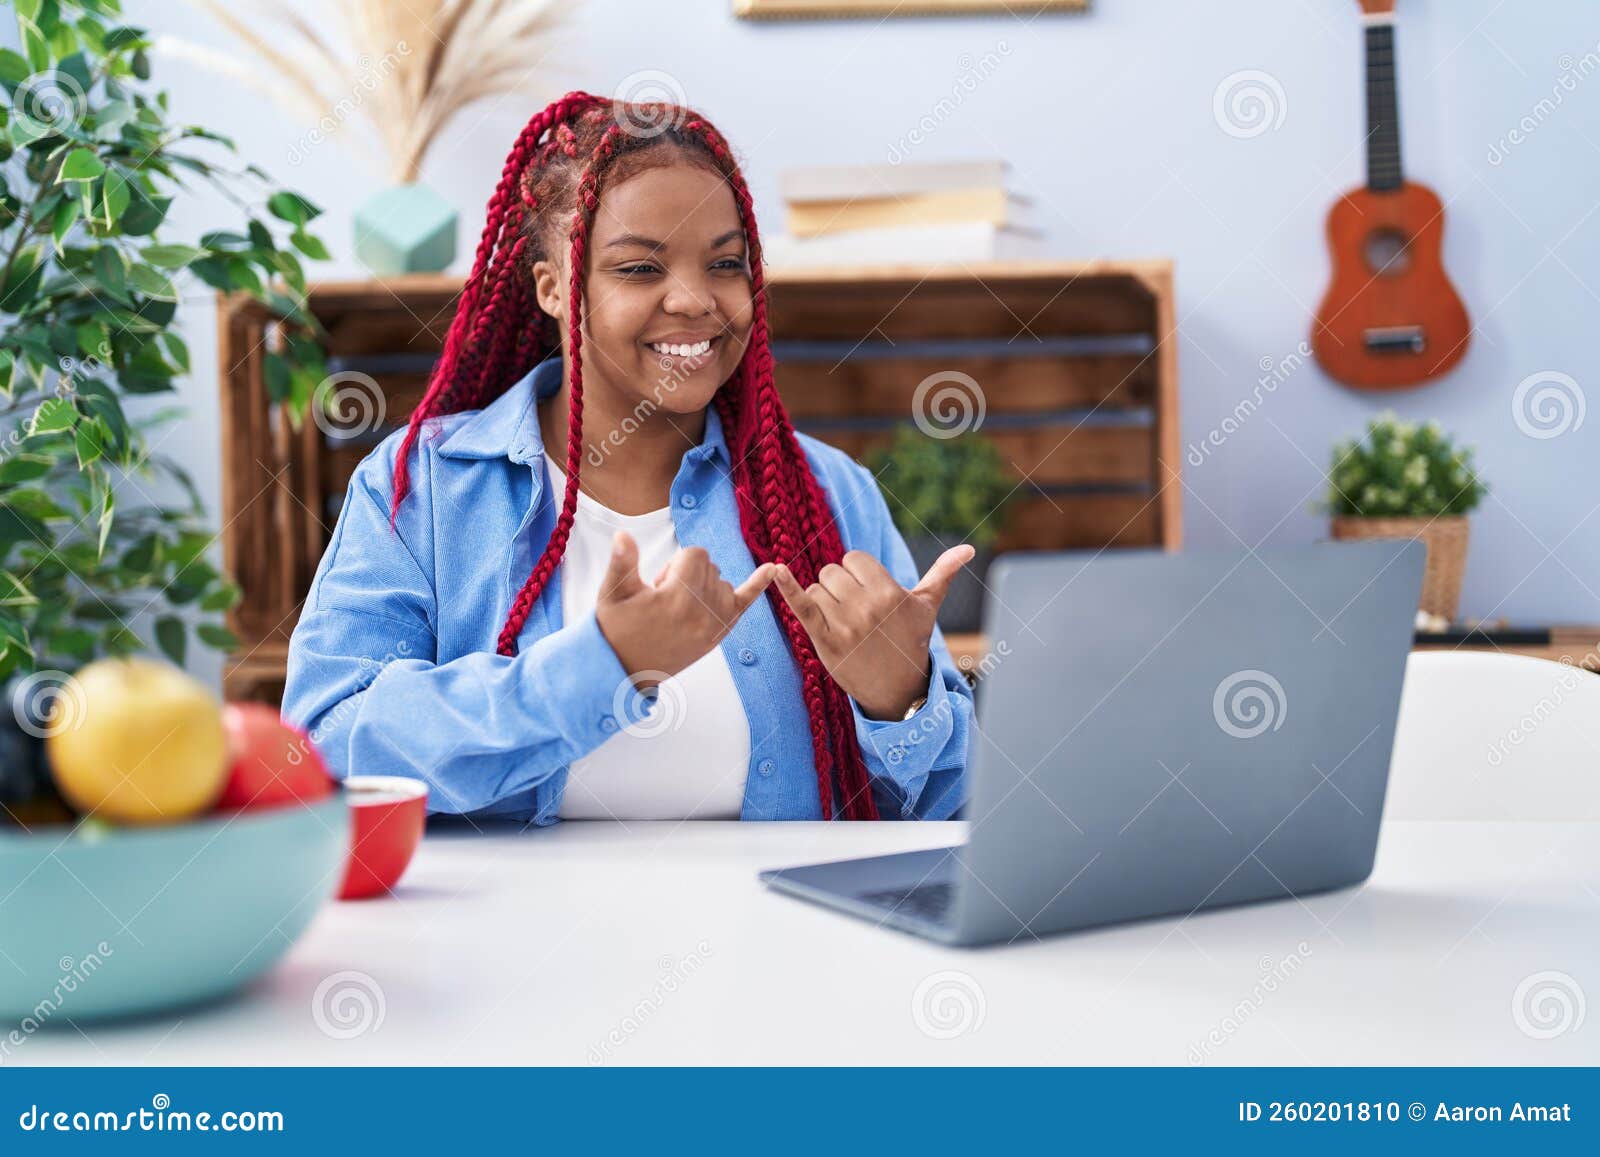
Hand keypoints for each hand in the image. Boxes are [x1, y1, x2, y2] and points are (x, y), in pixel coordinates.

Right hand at [595, 532, 775, 689]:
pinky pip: (745, 603)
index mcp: (677, 597)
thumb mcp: (614, 594)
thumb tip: (622, 534)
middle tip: (665, 597)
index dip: (675, 564)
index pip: (696, 554)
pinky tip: (774, 569)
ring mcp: (714, 625)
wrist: (627, 669)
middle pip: (710, 565)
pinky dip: (759, 585)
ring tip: (678, 607)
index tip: (659, 585)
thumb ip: (622, 562)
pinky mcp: (718, 634)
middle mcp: (702, 612)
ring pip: (722, 581)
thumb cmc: (617, 629)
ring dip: (703, 585)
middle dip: (687, 573)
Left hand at [772, 545, 974, 720]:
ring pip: (817, 588)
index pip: (854, 559)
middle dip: (840, 587)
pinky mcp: (825, 641)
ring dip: (824, 601)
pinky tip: (775, 571)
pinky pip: (803, 606)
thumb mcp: (926, 607)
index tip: (867, 594)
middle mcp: (867, 607)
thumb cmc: (910, 641)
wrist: (897, 689)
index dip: (857, 573)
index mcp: (889, 592)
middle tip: (856, 613)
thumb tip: (970, 549)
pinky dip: (787, 588)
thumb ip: (943, 574)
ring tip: (843, 622)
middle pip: (832, 571)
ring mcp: (845, 625)